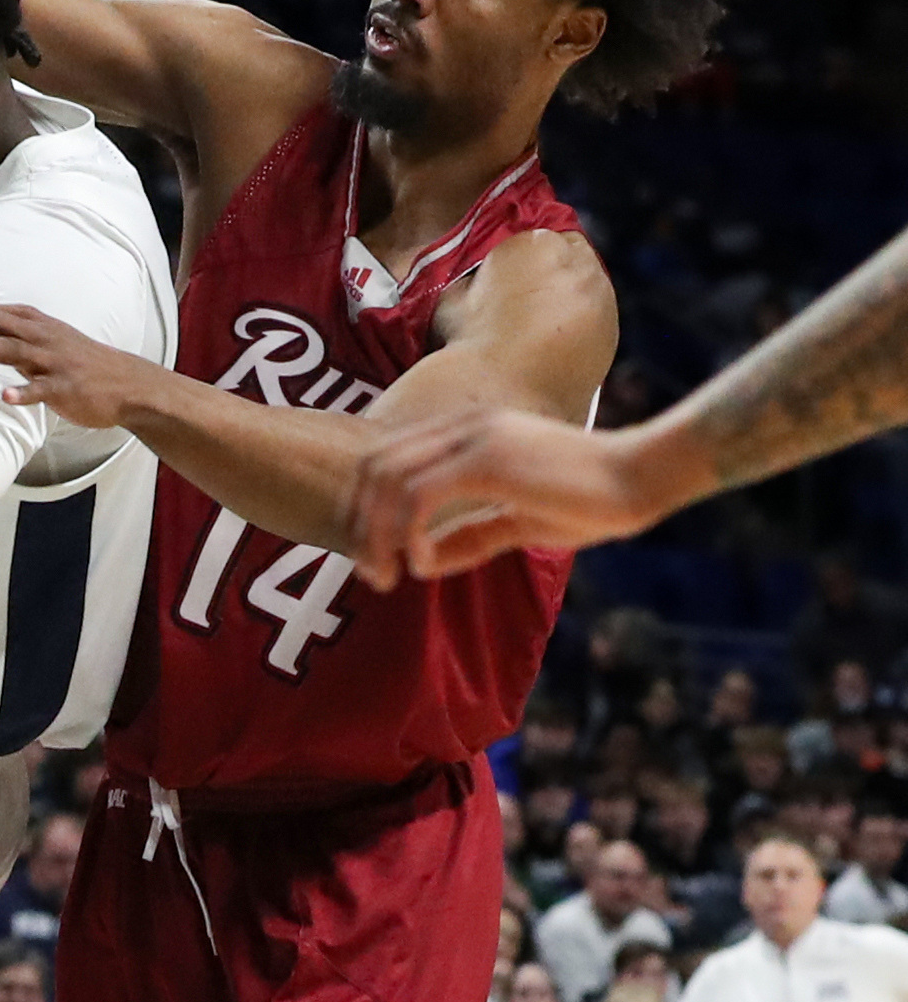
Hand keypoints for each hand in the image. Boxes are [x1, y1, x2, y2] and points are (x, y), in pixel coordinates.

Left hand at [0, 282, 152, 429]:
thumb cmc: (70, 355)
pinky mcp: (64, 387)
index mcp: (21, 320)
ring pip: (12, 351)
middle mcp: (33, 334)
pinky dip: (23, 393)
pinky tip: (4, 397)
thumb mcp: (29, 327)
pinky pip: (41, 391)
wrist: (123, 383)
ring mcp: (49, 360)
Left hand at [347, 410, 678, 589]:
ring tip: (386, 575)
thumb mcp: (517, 522)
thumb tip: (422, 562)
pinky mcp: (487, 460)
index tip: (371, 557)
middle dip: (360, 524)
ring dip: (376, 534)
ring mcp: (471, 438)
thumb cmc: (588, 499)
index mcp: (463, 432)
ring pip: (389, 482)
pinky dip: (407, 532)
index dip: (365, 510)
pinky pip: (419, 495)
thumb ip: (471, 535)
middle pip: (374, 468)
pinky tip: (422, 563)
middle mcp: (460, 426)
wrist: (641, 477)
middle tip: (368, 573)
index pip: (384, 462)